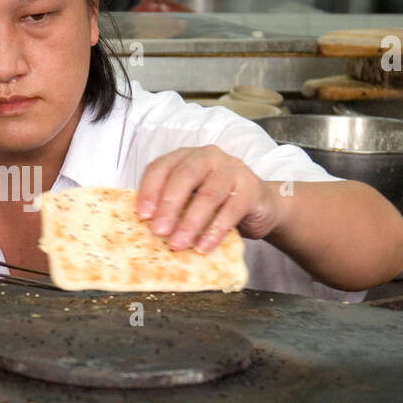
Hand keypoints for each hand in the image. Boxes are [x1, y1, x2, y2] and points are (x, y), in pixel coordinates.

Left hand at [136, 146, 285, 251]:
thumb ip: (172, 206)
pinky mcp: (251, 187)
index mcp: (186, 157)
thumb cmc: (217, 204)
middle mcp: (208, 157)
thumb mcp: (190, 200)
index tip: (142, 215)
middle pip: (185, 176)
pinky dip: (215, 230)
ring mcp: (232, 169)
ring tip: (179, 244)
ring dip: (191, 222)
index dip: (150, 190)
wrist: (259, 207)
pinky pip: (231, 209)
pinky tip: (203, 246)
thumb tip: (144, 229)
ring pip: (208, 194)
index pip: (162, 167)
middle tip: (158, 232)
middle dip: (169, 206)